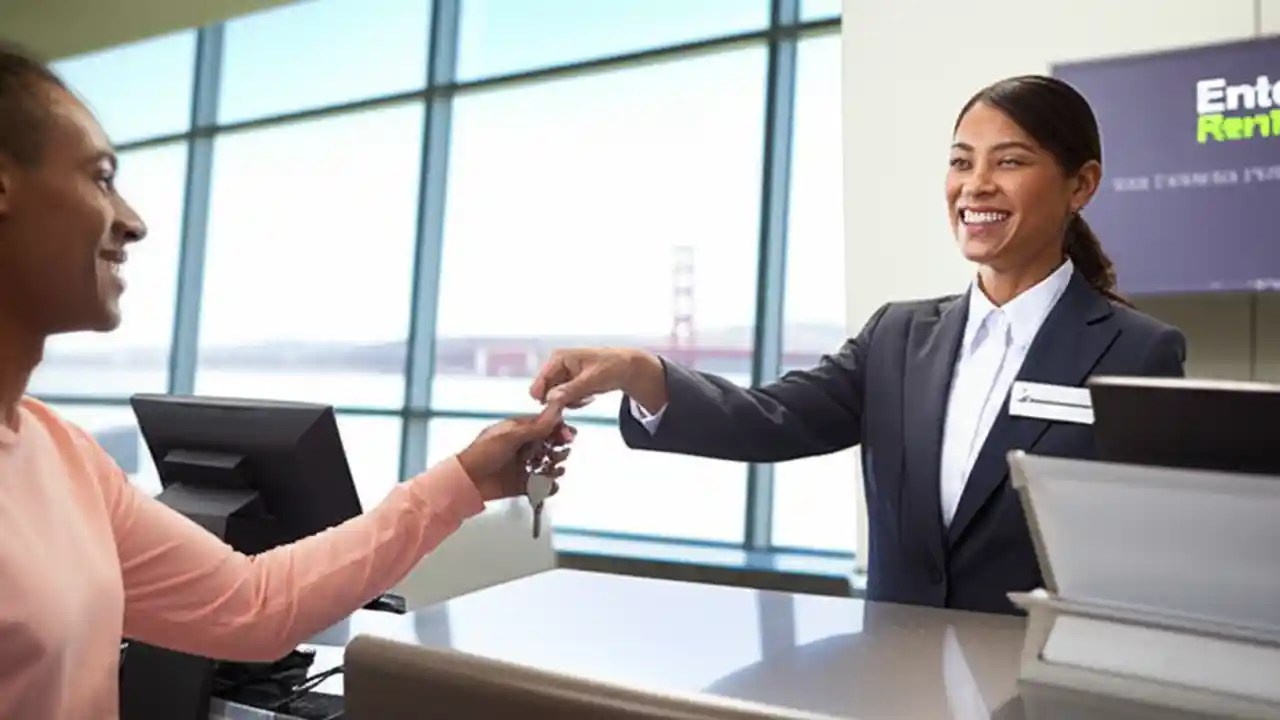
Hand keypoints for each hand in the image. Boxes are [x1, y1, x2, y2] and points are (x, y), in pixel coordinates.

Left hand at [456, 404, 576, 501]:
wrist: (467, 481)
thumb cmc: (482, 453)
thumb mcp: (510, 435)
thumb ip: (535, 426)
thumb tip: (556, 409)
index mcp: (520, 430)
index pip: (547, 426)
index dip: (559, 430)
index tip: (566, 436)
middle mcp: (524, 446)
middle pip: (552, 445)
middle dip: (560, 449)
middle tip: (558, 454)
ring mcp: (524, 465)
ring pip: (550, 465)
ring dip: (556, 467)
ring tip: (553, 470)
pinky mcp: (523, 484)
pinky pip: (543, 485)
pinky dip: (548, 486)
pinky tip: (547, 484)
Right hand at [529, 348, 667, 412]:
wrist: (626, 368)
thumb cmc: (610, 367)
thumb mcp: (591, 380)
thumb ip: (569, 390)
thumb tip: (549, 401)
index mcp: (557, 358)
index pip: (539, 385)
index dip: (544, 400)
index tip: (556, 413)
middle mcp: (555, 366)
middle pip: (546, 394)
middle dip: (560, 402)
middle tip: (579, 403)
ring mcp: (561, 375)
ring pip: (555, 399)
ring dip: (570, 403)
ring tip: (587, 396)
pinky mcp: (568, 384)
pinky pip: (564, 400)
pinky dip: (575, 402)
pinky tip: (588, 396)